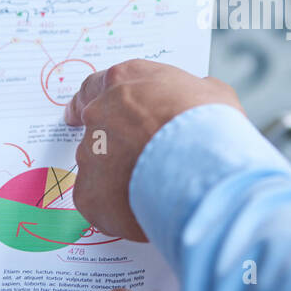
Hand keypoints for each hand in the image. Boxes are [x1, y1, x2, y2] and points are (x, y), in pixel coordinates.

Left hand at [64, 59, 242, 240]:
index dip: (91, 101)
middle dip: (110, 145)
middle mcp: (99, 114)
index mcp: (123, 81)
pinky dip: (116, 208)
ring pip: (97, 169)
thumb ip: (187, 95)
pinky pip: (99, 202)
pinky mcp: (89, 195)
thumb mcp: (210, 93)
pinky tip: (144, 209)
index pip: (94, 87)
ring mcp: (90, 155)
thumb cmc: (209, 125)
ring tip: (152, 188)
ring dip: (118, 178)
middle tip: (134, 161)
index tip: (81, 113)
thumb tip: (192, 100)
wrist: (202, 167)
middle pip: (95, 130)